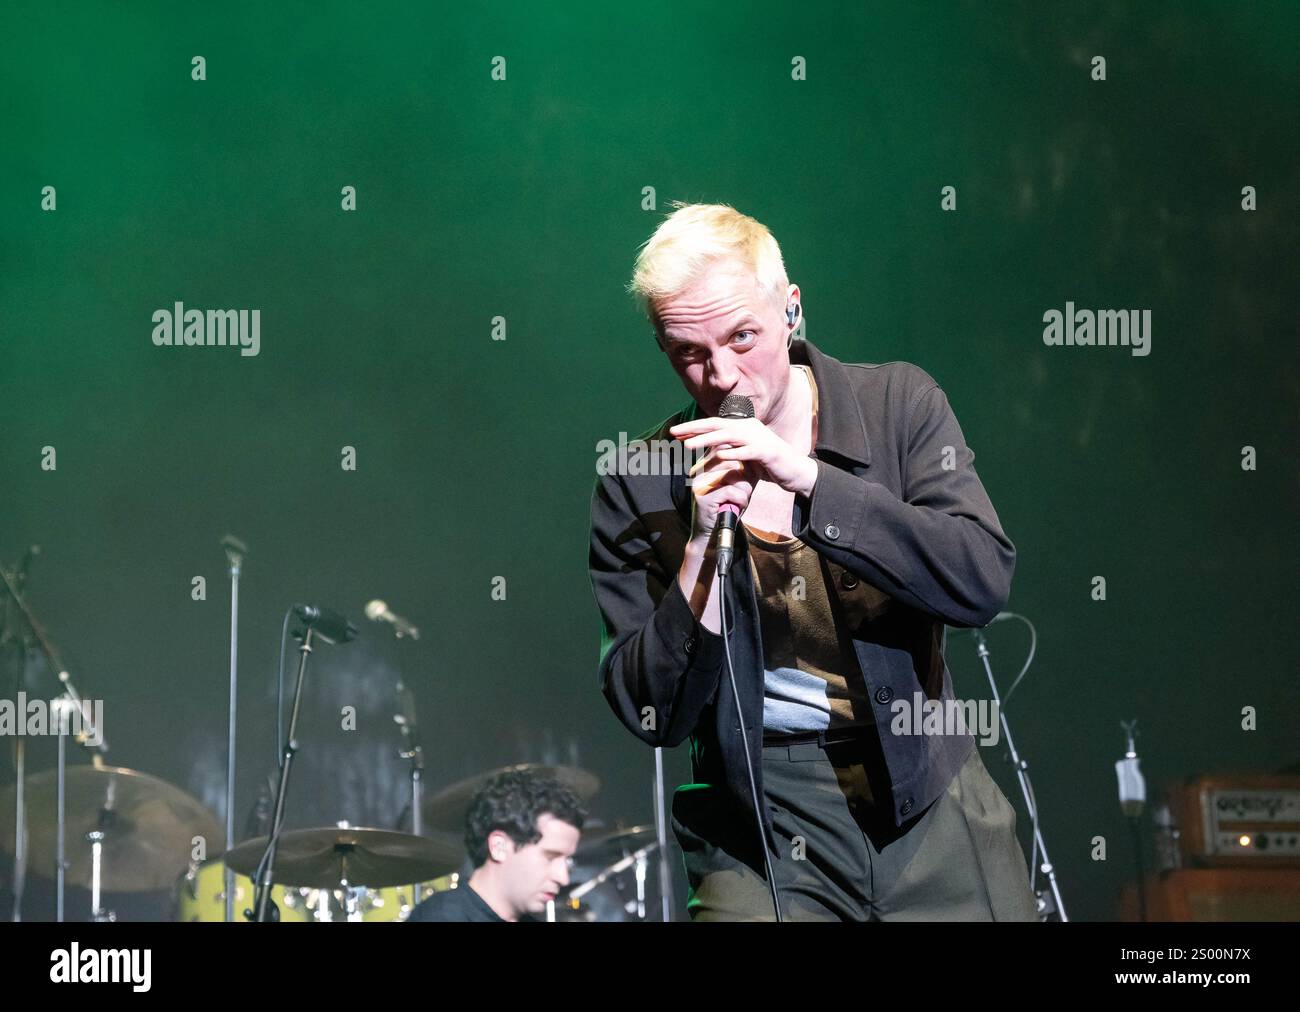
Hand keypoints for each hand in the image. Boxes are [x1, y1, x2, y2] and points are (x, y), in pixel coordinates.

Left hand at [670, 417, 818, 499]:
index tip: (676, 433)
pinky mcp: (766, 452)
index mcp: (744, 426)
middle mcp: (750, 428)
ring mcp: (759, 438)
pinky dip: (731, 453)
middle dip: (694, 429)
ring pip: (728, 436)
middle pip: (717, 425)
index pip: (715, 424)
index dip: (695, 428)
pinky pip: (745, 451)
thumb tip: (712, 453)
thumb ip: (730, 451)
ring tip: (689, 446)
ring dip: (707, 440)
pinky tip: (717, 456)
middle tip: (674, 433)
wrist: (797, 471)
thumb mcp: (746, 456)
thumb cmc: (770, 464)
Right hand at [680, 448, 756, 541]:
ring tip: (740, 501)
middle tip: (744, 493)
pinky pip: (732, 491)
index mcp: (707, 465)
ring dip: (744, 490)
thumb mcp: (736, 486)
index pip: (728, 451)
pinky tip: (738, 508)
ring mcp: (700, 483)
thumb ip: (742, 471)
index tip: (750, 477)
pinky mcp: (703, 495)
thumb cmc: (726, 509)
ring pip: (734, 475)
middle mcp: (701, 471)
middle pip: (733, 462)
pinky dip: (741, 501)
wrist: (712, 535)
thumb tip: (755, 457)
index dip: (743, 463)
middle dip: (746, 478)